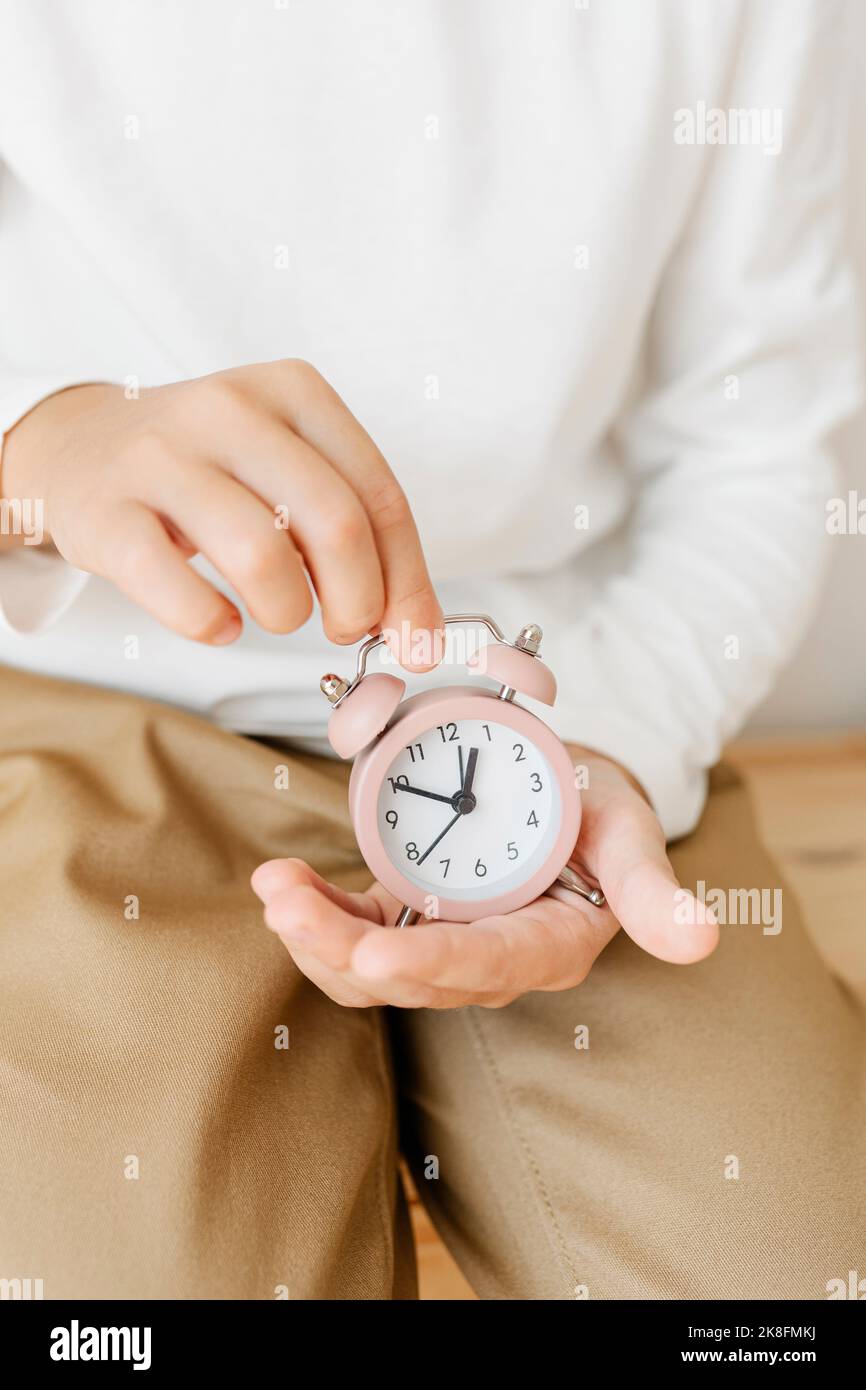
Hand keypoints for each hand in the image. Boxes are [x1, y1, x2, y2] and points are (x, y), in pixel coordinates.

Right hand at [0, 363, 441, 661]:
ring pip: (261, 556)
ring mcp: (160, 456)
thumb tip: (417, 634)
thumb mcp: (288, 471)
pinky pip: (174, 586)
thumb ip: (356, 535)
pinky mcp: (105, 511)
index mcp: (293, 391)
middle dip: (358, 601)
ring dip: (287, 612)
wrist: (81, 445)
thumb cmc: (210, 470)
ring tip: (279, 614)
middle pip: (334, 524)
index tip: (414, 640)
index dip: (408, 582)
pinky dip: (211, 623)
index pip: (380, 497)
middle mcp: (229, 409)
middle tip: (345, 628)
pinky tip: (221, 622)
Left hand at [251, 746, 718, 1008]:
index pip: (487, 963)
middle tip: (284, 899)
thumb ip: (653, 887)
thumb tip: (702, 939)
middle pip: (410, 976)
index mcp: (548, 944)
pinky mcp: (409, 923)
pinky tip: (284, 884)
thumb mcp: (630, 834)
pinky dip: (316, 917)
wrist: (569, 801)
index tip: (374, 952)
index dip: (431, 963)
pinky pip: (354, 937)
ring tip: (273, 887)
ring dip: (312, 936)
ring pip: (368, 970)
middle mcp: (491, 963)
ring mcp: (444, 949)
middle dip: (339, 945)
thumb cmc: (601, 815)